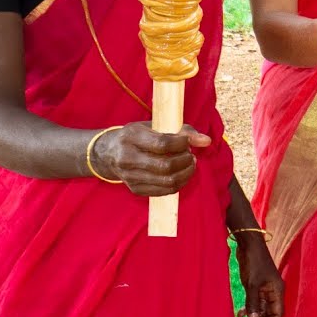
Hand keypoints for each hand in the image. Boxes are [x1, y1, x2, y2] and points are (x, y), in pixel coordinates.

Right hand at [92, 123, 210, 195]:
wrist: (109, 153)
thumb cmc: (137, 136)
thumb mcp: (154, 125)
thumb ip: (182, 130)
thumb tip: (207, 141)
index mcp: (131, 138)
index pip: (162, 144)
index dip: (181, 143)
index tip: (186, 141)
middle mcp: (127, 159)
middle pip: (166, 166)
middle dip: (186, 160)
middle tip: (190, 154)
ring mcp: (130, 177)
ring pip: (168, 182)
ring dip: (186, 173)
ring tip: (189, 163)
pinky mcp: (135, 189)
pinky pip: (165, 191)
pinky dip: (180, 183)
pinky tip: (182, 173)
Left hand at [233, 233, 284, 316]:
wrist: (249, 244)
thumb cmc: (254, 262)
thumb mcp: (253, 284)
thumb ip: (253, 303)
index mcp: (277, 291)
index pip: (277, 314)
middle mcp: (273, 291)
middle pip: (268, 314)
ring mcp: (264, 288)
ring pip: (260, 309)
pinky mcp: (256, 285)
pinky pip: (255, 302)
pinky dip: (248, 309)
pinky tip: (240, 314)